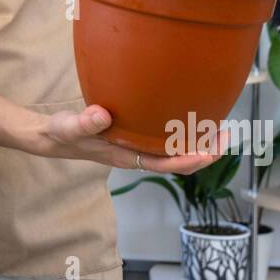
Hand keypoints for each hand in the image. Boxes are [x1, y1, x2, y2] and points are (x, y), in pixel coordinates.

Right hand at [36, 104, 229, 174]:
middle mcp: (136, 154)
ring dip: (199, 143)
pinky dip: (183, 133)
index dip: (189, 160)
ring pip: (176, 152)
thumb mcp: (68, 127)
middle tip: (226, 133)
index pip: (165, 164)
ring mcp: (137, 147)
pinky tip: (190, 117)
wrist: (53, 137)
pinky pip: (166, 140)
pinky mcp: (135, 137)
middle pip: (179, 161)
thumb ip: (84, 122)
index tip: (209, 150)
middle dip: (205, 152)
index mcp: (126, 156)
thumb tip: (102, 115)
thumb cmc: (62, 134)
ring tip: (219, 126)